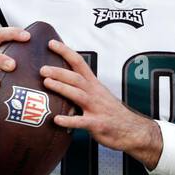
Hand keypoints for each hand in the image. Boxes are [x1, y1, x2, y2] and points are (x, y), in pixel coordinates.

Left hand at [40, 39, 162, 167]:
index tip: (51, 43)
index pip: (79, 63)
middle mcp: (95, 94)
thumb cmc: (112, 114)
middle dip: (59, 71)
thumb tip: (60, 82)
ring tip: (47, 83)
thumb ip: (81, 89)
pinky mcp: (98, 124)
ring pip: (78, 95)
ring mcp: (97, 109)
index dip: (65, 52)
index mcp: (94, 85)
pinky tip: (57, 120)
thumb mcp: (98, 96)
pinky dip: (69, 121)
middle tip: (42, 69)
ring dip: (62, 88)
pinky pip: (82, 122)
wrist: (132, 131)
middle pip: (76, 78)